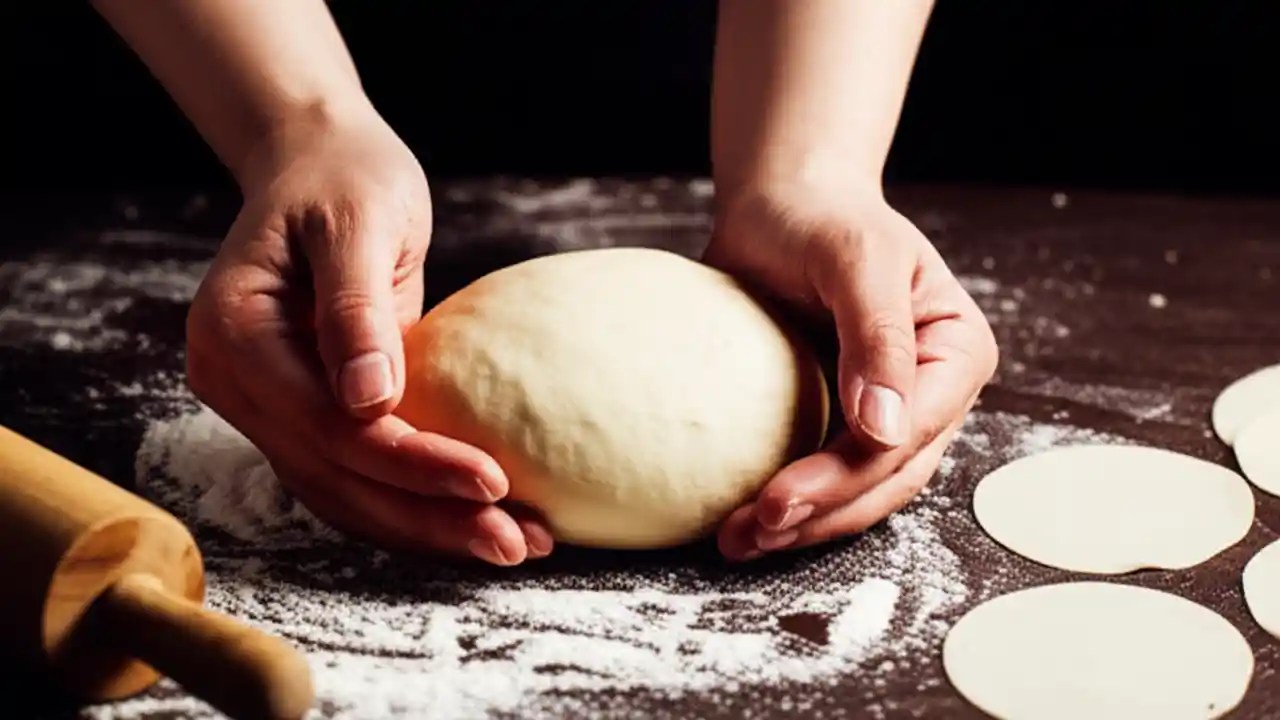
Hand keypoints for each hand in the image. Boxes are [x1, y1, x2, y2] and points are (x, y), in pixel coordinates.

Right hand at [185, 107, 552, 565]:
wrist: (321, 163)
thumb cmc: (343, 178)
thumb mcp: (356, 221)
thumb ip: (354, 309)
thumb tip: (369, 401)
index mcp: (235, 334)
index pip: (329, 426)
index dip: (411, 462)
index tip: (493, 480)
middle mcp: (239, 382)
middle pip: (338, 476)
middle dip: (430, 516)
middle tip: (519, 543)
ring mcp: (268, 403)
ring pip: (347, 491)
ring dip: (430, 524)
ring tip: (518, 542)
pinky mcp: (306, 411)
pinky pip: (358, 472)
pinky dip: (417, 499)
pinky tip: (479, 515)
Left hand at [706, 181, 997, 559]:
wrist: (779, 207)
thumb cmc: (822, 217)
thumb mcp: (855, 256)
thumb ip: (877, 335)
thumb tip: (885, 428)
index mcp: (954, 353)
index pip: (908, 435)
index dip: (847, 477)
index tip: (781, 497)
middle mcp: (929, 392)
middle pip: (887, 476)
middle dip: (823, 514)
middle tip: (754, 529)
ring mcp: (884, 412)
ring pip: (859, 491)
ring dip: (804, 524)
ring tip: (739, 540)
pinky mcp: (837, 420)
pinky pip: (820, 473)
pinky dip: (787, 502)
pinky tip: (741, 518)